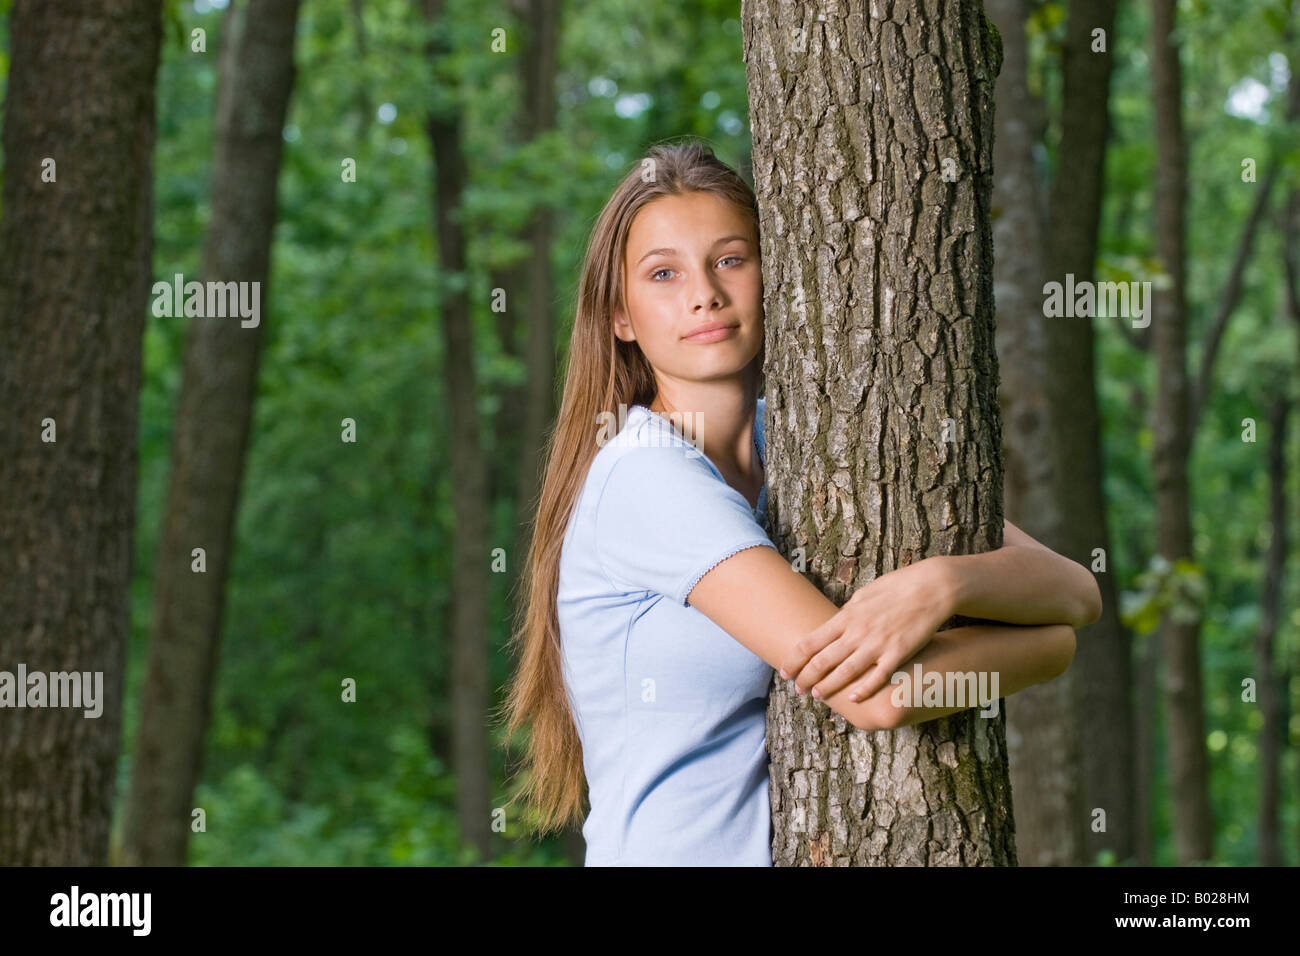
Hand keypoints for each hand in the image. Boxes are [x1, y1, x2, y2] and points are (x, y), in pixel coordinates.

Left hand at [779, 557, 954, 703]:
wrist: (931, 587)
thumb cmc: (897, 587)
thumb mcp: (864, 595)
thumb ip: (849, 613)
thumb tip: (836, 623)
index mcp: (846, 617)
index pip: (810, 643)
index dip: (794, 660)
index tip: (785, 672)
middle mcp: (857, 632)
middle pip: (822, 661)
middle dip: (806, 678)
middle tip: (797, 689)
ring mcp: (877, 644)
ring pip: (845, 672)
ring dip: (828, 687)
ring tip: (817, 696)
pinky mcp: (898, 654)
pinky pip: (877, 677)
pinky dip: (863, 689)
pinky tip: (853, 698)